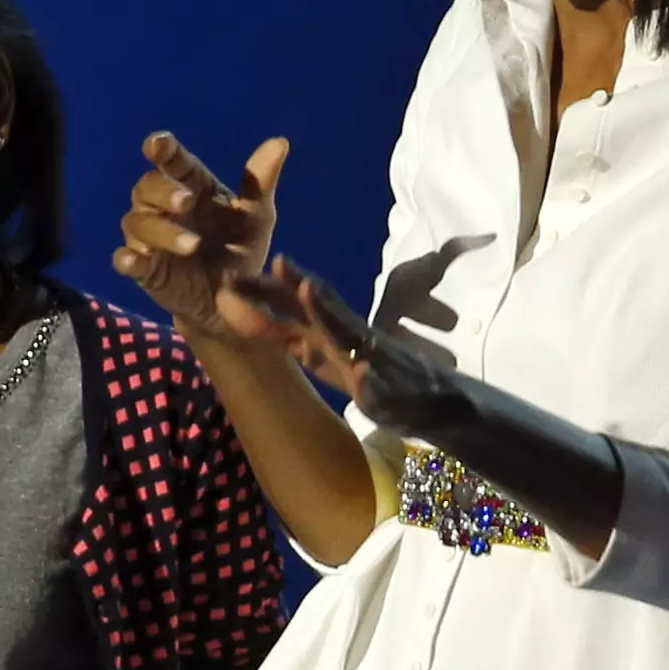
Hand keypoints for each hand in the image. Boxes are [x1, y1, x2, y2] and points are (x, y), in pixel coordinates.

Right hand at [111, 131, 287, 343]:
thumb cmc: (240, 248)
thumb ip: (261, 182)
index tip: (158, 145)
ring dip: (162, 231)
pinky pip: (125, 260)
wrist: (235, 301)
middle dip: (164, 191)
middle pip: (148, 187)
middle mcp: (163, 206)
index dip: (161, 148)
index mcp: (190, 185)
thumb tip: (281, 142)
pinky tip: (134, 262)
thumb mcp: (257, 217)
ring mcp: (149, 238)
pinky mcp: (144, 270)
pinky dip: (128, 259)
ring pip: (138, 222)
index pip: (172, 160)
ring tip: (192, 245)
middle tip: (186, 201)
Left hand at [224, 258, 467, 433]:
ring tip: (308, 288)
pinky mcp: (394, 396)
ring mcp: (375, 364)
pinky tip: (362, 371)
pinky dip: (371, 380)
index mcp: (332, 338)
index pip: (295, 309)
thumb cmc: (381, 382)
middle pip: (318, 309)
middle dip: (293, 288)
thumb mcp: (333, 364)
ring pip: (349, 335)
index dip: (264, 293)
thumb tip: (266, 328)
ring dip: (328, 311)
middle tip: (271, 263)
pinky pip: (381, 389)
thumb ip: (303, 345)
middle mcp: (352, 341)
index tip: (230, 279)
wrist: (438, 407)